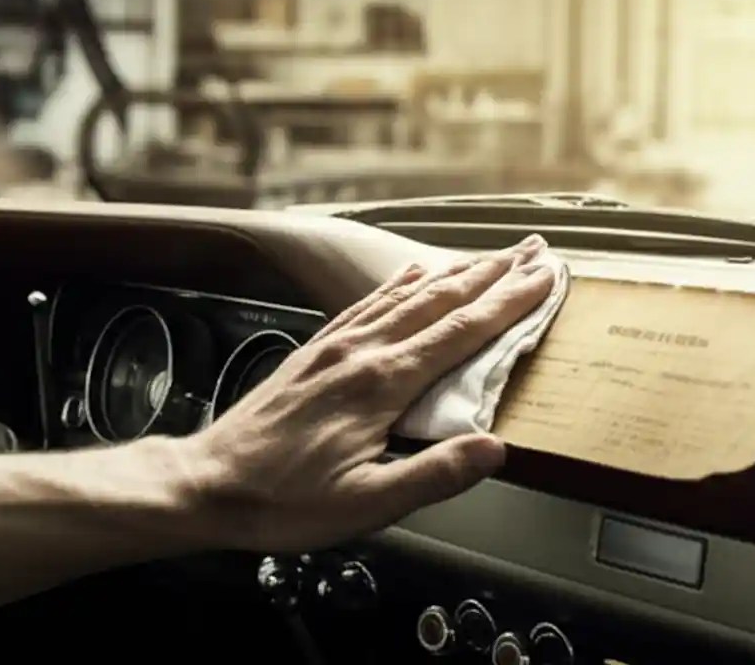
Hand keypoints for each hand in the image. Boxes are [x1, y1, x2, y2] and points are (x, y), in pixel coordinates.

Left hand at [181, 235, 553, 551]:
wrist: (208, 483)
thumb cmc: (283, 501)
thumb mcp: (366, 505)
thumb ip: (433, 474)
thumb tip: (495, 447)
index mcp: (381, 384)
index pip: (463, 332)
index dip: (510, 302)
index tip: (546, 277)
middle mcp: (361, 351)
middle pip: (441, 300)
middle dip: (493, 273)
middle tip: (533, 250)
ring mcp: (336, 346)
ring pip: (407, 294)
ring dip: (455, 271)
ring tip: (489, 254)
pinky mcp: (316, 351)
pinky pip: (368, 303)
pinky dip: (400, 283)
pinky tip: (412, 273)